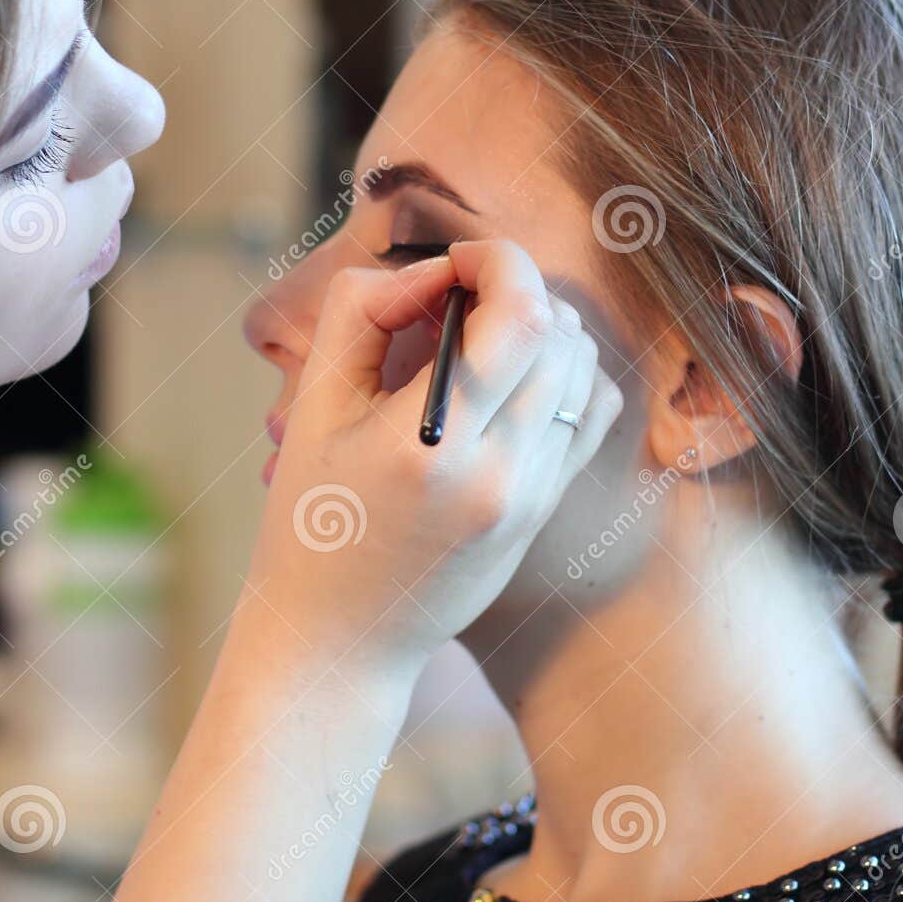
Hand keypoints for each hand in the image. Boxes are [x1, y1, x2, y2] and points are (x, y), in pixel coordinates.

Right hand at [246, 238, 621, 674]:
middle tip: (458, 301)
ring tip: (480, 341)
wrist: (339, 641)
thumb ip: (362, 314)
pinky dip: (565, 376)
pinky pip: (590, 416)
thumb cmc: (312, 522)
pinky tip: (512, 381)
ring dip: (543, 330)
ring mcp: (529, 496)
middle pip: (561, 333)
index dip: (497, 260)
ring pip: (584, 369)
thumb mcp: (313, 408)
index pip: (520, 313)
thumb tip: (434, 273)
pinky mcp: (542, 512)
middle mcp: (497, 471)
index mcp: (431, 441)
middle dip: (516, 290)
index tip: (456, 261)